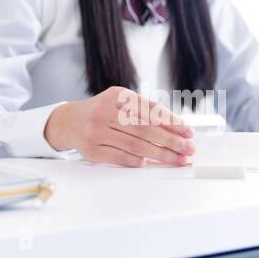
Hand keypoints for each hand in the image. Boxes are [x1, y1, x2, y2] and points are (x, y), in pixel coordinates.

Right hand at [43, 86, 194, 166]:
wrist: (69, 121)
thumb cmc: (103, 111)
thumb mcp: (120, 102)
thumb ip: (145, 111)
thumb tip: (177, 129)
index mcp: (116, 95)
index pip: (149, 109)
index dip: (171, 122)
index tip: (188, 132)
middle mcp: (104, 112)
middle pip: (145, 129)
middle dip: (171, 141)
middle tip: (188, 148)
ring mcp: (96, 132)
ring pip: (136, 146)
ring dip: (161, 155)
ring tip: (178, 159)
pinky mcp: (92, 151)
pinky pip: (123, 158)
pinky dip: (141, 161)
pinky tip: (152, 162)